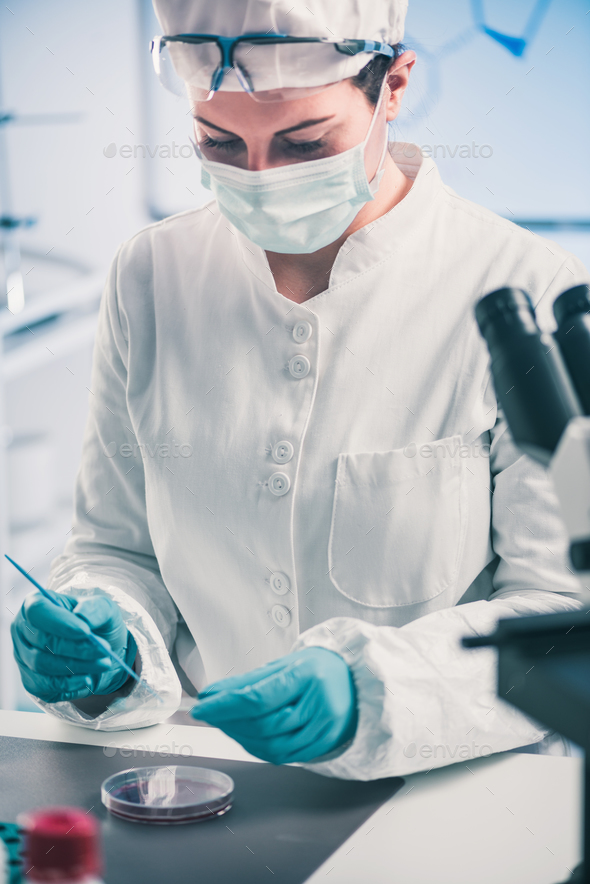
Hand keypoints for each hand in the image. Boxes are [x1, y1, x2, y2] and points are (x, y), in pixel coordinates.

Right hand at [11, 590, 136, 702]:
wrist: (99, 650)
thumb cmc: (96, 623)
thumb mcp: (104, 608)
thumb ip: (94, 608)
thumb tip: (81, 616)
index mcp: (36, 603)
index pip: (37, 610)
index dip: (59, 622)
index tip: (86, 631)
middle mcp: (23, 630)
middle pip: (42, 641)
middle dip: (76, 648)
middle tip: (104, 650)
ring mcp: (24, 657)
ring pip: (43, 664)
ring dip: (76, 666)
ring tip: (103, 663)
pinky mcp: (32, 681)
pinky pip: (45, 685)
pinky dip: (69, 683)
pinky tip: (88, 678)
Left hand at [191, 647, 357, 763]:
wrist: (356, 679)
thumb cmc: (317, 667)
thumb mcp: (284, 663)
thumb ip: (246, 681)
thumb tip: (211, 695)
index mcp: (308, 675)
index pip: (257, 698)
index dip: (224, 706)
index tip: (201, 707)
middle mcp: (319, 704)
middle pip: (262, 724)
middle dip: (228, 722)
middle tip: (209, 714)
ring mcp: (323, 729)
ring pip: (271, 745)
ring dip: (240, 737)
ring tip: (225, 724)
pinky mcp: (323, 746)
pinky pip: (283, 756)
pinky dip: (258, 748)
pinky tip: (246, 736)